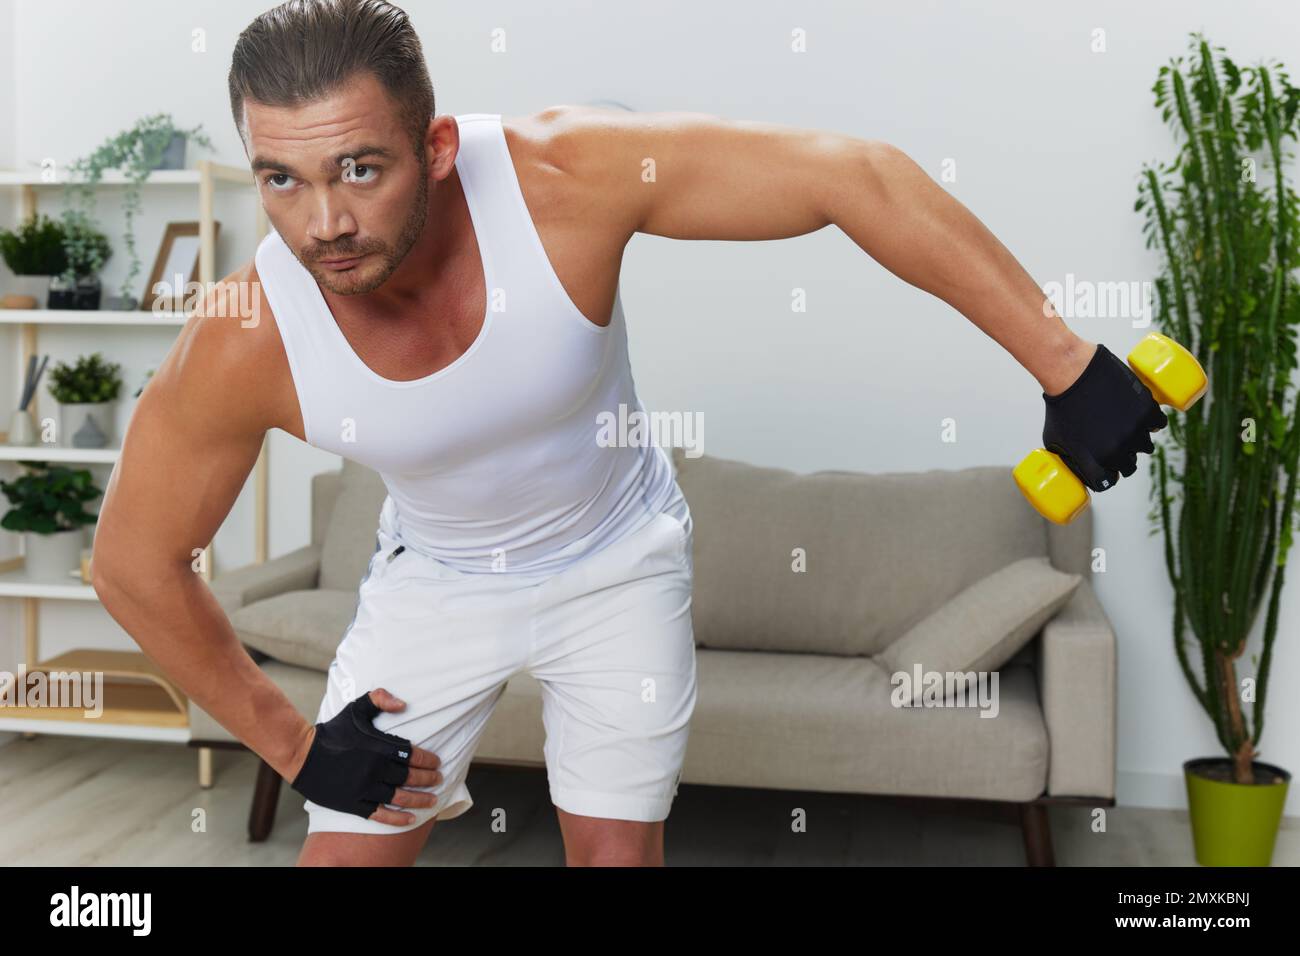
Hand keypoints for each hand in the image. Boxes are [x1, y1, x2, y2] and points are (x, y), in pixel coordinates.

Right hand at [287, 688, 442, 825]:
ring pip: (400, 797)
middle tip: (439, 780)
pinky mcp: (354, 804)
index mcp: (379, 747)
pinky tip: (411, 818)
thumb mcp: (356, 709)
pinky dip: (397, 818)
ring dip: (419, 799)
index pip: (413, 755)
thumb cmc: (333, 730)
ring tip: (432, 801)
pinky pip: (381, 814)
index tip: (437, 763)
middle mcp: (375, 769)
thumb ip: (380, 699)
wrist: (303, 755)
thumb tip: (404, 705)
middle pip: (410, 777)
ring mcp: (364, 789)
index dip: (428, 760)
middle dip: (429, 779)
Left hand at [1041, 343, 1168, 492]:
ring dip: (1139, 442)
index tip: (1105, 470)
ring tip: (1129, 431)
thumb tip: (1075, 469)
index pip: (1107, 482)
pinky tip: (1146, 420)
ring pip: (1145, 447)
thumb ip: (1067, 458)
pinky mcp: (1146, 410)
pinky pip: (1158, 424)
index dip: (1105, 477)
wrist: (1073, 373)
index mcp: (1094, 460)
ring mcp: (1134, 430)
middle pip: (1128, 466)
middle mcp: (1117, 450)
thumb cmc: (1059, 405)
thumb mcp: (1054, 439)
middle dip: (1123, 461)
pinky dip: (1153, 423)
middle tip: (1118, 449)